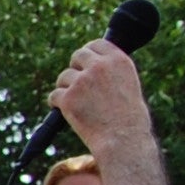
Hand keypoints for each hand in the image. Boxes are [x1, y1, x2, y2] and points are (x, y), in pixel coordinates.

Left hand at [50, 39, 152, 156]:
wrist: (123, 139)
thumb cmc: (129, 118)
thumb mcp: (128, 85)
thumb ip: (111, 72)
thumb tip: (92, 64)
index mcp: (119, 61)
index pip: (97, 44)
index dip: (89, 52)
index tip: (86, 61)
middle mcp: (99, 66)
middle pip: (77, 55)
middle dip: (76, 68)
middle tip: (78, 83)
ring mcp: (82, 81)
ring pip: (64, 77)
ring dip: (67, 88)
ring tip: (79, 105)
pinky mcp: (68, 97)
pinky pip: (54, 95)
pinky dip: (57, 104)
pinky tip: (66, 112)